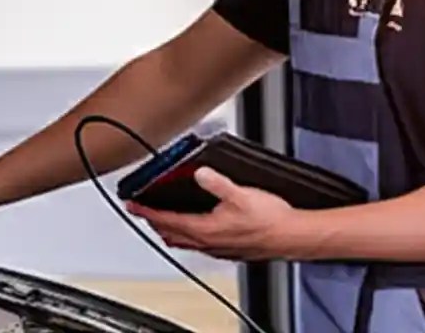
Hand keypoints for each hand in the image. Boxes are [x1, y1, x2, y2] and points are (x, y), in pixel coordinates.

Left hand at [125, 167, 296, 260]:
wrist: (291, 237)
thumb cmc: (270, 220)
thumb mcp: (240, 194)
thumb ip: (217, 183)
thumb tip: (200, 174)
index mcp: (205, 229)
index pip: (166, 220)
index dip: (147, 212)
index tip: (133, 206)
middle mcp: (208, 242)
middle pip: (171, 234)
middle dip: (154, 222)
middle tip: (143, 212)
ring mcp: (218, 248)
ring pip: (184, 241)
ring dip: (170, 230)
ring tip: (161, 221)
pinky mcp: (228, 249)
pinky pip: (199, 245)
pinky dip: (188, 236)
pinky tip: (195, 230)